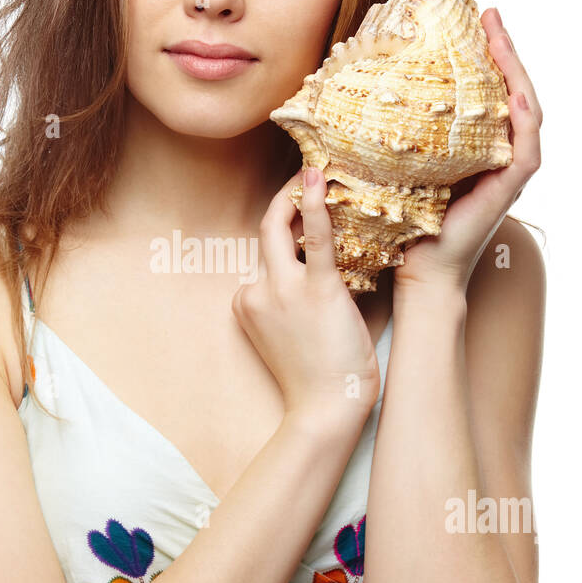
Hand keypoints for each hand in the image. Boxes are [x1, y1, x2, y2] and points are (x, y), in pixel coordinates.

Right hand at [232, 167, 381, 424]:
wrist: (325, 410)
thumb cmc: (319, 380)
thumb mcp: (296, 335)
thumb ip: (299, 303)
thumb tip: (332, 277)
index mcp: (249, 302)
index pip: (267, 261)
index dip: (287, 242)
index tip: (303, 221)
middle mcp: (258, 291)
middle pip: (265, 235)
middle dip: (280, 204)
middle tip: (301, 178)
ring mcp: (282, 289)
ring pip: (277, 230)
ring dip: (293, 197)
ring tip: (313, 172)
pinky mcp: (316, 289)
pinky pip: (313, 239)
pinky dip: (314, 206)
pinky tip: (317, 179)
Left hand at [394, 8, 542, 295]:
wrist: (417, 268)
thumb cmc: (403, 221)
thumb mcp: (396, 164)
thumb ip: (394, 132)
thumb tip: (356, 90)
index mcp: (475, 144)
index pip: (487, 89)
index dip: (484, 54)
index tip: (471, 18)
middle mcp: (497, 152)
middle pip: (511, 90)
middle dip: (504, 49)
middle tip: (489, 13)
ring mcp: (508, 169)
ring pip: (525, 109)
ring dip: (516, 71)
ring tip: (501, 37)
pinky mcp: (509, 188)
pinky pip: (527, 147)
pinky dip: (524, 118)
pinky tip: (514, 93)